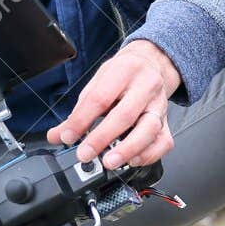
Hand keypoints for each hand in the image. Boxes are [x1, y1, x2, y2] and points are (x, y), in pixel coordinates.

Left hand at [47, 40, 179, 168]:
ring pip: (149, 129)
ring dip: (128, 149)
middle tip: (85, 154)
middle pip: (125, 114)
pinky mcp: (167, 121)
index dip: (81, 120)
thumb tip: (57, 135)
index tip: (68, 137)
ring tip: (109, 161)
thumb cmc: (122, 75)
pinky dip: (149, 154)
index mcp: (124, 71)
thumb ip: (78, 111)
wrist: (151, 63)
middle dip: (102, 138)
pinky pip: (164, 141)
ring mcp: (159, 104)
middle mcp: (145, 86)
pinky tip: (133, 160)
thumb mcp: (96, 84)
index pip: (100, 98)